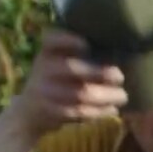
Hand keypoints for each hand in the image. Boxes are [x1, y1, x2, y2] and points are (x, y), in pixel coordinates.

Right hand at [6, 30, 126, 140]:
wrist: (29, 111)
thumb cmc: (56, 81)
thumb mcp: (57, 62)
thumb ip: (79, 56)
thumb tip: (119, 55)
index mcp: (46, 51)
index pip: (52, 39)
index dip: (68, 40)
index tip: (86, 45)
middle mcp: (43, 68)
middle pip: (71, 68)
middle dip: (100, 72)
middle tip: (120, 77)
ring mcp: (44, 91)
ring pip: (79, 93)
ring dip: (105, 96)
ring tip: (123, 96)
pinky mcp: (50, 111)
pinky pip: (78, 111)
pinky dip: (98, 111)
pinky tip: (112, 109)